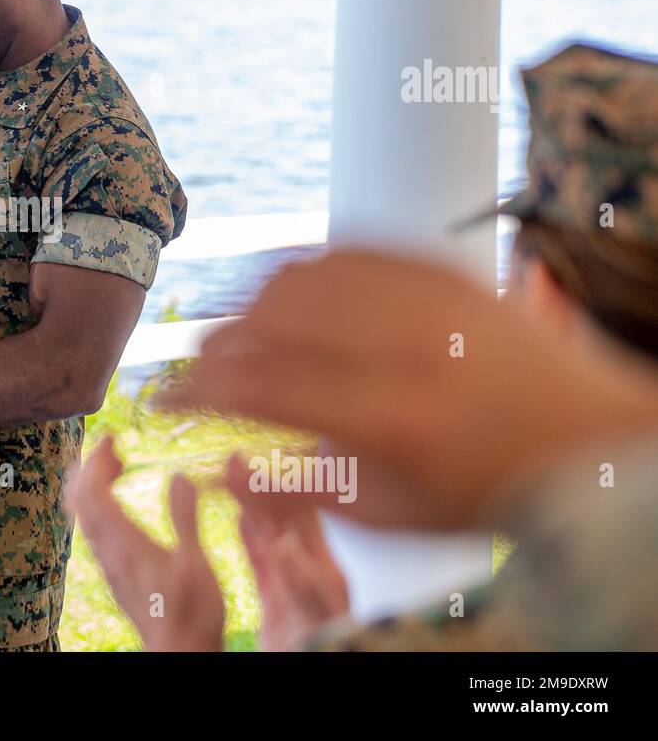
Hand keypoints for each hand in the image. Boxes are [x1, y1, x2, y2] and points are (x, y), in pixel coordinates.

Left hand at [66, 435, 224, 651]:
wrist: (179, 651)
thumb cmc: (192, 611)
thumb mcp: (196, 561)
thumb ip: (185, 517)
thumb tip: (178, 475)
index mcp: (124, 543)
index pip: (90, 491)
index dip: (95, 459)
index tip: (112, 438)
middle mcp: (108, 550)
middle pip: (78, 499)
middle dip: (89, 466)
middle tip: (114, 450)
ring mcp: (108, 562)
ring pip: (83, 513)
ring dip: (93, 484)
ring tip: (119, 467)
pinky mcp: (114, 570)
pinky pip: (93, 527)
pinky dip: (100, 503)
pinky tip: (123, 503)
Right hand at [156, 249, 657, 527]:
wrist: (588, 435)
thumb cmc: (488, 485)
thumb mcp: (392, 513)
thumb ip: (298, 493)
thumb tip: (220, 470)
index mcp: (389, 418)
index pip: (258, 387)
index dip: (196, 388)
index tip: (167, 396)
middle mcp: (403, 347)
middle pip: (268, 318)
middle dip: (214, 340)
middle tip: (198, 362)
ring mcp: (425, 298)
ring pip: (300, 273)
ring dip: (251, 298)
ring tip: (239, 328)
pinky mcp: (442, 267)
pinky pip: (348, 244)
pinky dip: (304, 263)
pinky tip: (289, 288)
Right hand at [222, 454, 348, 650]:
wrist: (320, 666)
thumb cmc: (327, 649)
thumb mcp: (317, 617)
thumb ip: (304, 582)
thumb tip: (285, 543)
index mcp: (325, 570)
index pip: (297, 517)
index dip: (274, 488)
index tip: (250, 464)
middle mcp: (311, 570)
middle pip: (280, 519)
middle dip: (257, 488)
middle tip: (234, 460)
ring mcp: (294, 583)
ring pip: (268, 536)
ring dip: (249, 507)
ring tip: (230, 475)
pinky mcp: (278, 600)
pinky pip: (261, 562)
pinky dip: (249, 538)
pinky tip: (238, 518)